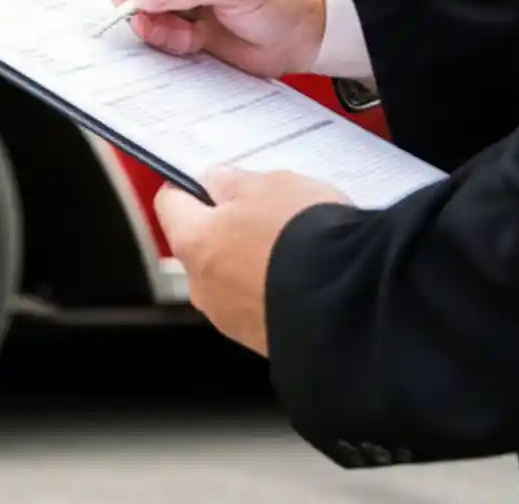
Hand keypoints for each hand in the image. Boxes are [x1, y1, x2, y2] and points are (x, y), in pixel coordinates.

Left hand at [153, 167, 350, 355]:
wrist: (348, 306)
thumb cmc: (303, 238)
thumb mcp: (269, 186)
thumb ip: (233, 182)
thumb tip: (215, 181)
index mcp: (192, 240)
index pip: (169, 204)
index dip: (187, 187)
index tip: (205, 180)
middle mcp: (200, 284)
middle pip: (200, 245)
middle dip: (225, 228)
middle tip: (262, 213)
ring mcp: (228, 317)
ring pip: (228, 278)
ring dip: (249, 263)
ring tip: (292, 248)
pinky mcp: (258, 339)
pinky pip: (255, 305)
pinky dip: (270, 290)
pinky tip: (303, 277)